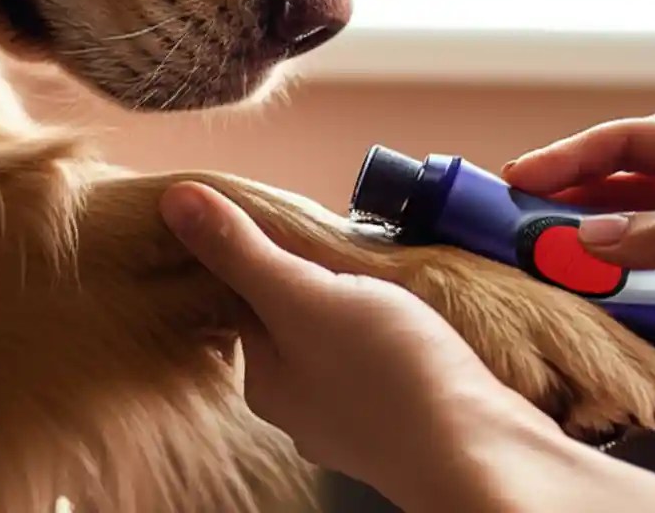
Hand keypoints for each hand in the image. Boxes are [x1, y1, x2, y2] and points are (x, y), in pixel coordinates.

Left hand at [160, 181, 654, 512]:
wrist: (481, 453)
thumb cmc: (388, 375)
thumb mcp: (306, 295)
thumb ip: (243, 250)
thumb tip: (173, 200)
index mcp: (264, 376)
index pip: (240, 298)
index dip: (259, 249)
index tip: (290, 217)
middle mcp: (300, 403)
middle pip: (292, 320)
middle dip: (315, 277)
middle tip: (348, 243)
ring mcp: (352, 417)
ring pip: (339, 342)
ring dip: (358, 306)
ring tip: (388, 278)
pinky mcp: (402, 419)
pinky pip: (383, 363)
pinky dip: (394, 336)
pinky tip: (417, 323)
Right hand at [503, 116, 654, 396]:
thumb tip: (589, 239)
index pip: (636, 141)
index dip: (573, 155)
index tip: (521, 177)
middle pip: (631, 177)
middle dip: (573, 194)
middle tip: (519, 218)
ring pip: (644, 219)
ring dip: (597, 233)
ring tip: (547, 252)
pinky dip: (630, 266)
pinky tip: (603, 281)